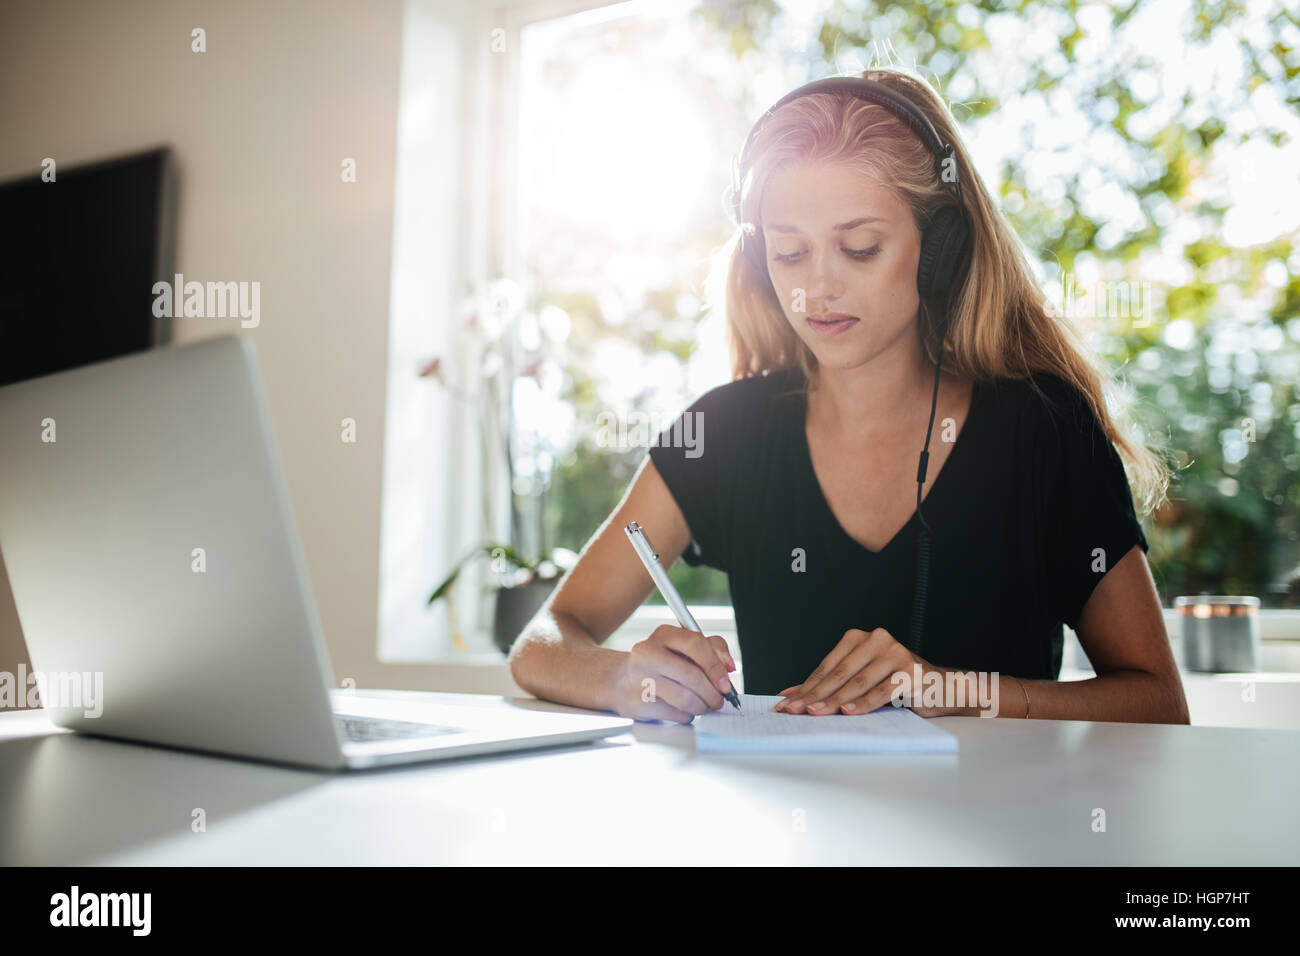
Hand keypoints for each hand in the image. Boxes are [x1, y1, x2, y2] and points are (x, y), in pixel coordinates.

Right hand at [611, 625, 736, 723]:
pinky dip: (687, 715)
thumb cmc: (660, 663)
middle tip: (720, 700)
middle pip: (692, 675)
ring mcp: (640, 678)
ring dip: (702, 707)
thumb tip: (728, 667)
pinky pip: (676, 714)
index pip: (695, 644)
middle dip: (713, 693)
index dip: (715, 666)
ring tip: (704, 706)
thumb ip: (711, 649)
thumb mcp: (683, 647)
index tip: (726, 683)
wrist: (620, 681)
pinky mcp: (638, 703)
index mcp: (663, 634)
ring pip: (686, 699)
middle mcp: (647, 652)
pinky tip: (683, 709)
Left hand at [775, 627, 948, 717]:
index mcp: (859, 638)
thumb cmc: (895, 684)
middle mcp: (876, 640)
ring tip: (816, 713)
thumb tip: (790, 694)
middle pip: (839, 674)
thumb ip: (830, 684)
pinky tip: (848, 712)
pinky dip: (864, 703)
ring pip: (857, 682)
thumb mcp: (861, 679)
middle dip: (814, 695)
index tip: (787, 704)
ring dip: (834, 700)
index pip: (827, 666)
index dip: (806, 687)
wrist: (939, 687)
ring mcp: (895, 654)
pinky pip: (882, 690)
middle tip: (794, 711)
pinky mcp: (910, 671)